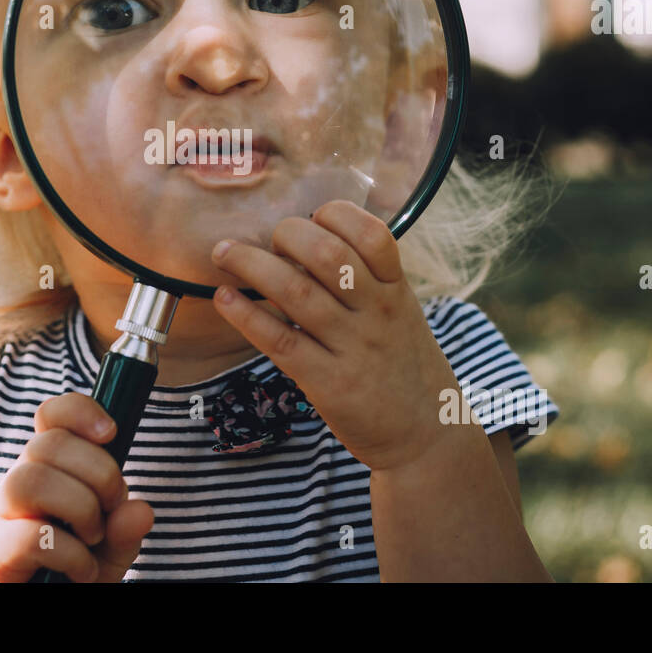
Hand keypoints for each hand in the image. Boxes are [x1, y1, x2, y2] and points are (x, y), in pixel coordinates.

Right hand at [0, 393, 153, 581]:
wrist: (46, 605)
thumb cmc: (73, 572)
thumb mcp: (110, 549)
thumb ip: (125, 528)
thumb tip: (140, 511)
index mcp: (47, 468)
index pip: (52, 416)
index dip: (79, 411)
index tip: (111, 432)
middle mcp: (18, 484)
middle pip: (49, 443)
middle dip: (100, 472)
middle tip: (113, 507)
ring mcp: (0, 517)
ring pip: (31, 479)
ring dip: (80, 508)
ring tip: (94, 538)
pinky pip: (32, 536)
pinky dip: (72, 555)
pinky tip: (83, 571)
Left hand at [210, 199, 459, 472]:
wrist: (427, 437)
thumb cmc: (403, 368)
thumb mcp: (401, 315)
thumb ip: (365, 282)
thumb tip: (304, 245)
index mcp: (396, 290)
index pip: (371, 234)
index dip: (336, 215)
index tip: (312, 218)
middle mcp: (376, 312)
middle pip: (326, 254)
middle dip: (286, 235)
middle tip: (268, 242)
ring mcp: (352, 347)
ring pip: (295, 291)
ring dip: (251, 265)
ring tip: (223, 254)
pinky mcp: (328, 382)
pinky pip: (279, 340)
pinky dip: (246, 315)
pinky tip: (224, 298)